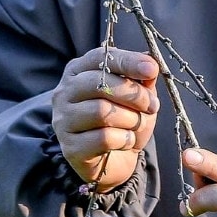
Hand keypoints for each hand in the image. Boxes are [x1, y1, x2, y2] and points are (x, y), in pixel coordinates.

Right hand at [50, 46, 158, 191]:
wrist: (116, 158)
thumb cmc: (125, 119)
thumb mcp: (138, 94)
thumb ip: (142, 78)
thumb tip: (150, 63)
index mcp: (79, 71)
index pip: (101, 58)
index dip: (128, 62)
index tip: (151, 70)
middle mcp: (65, 92)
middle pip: (101, 85)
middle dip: (134, 95)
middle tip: (152, 106)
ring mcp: (63, 120)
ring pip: (102, 112)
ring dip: (130, 119)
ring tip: (136, 125)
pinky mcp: (70, 147)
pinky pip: (103, 138)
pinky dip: (123, 139)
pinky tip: (126, 141)